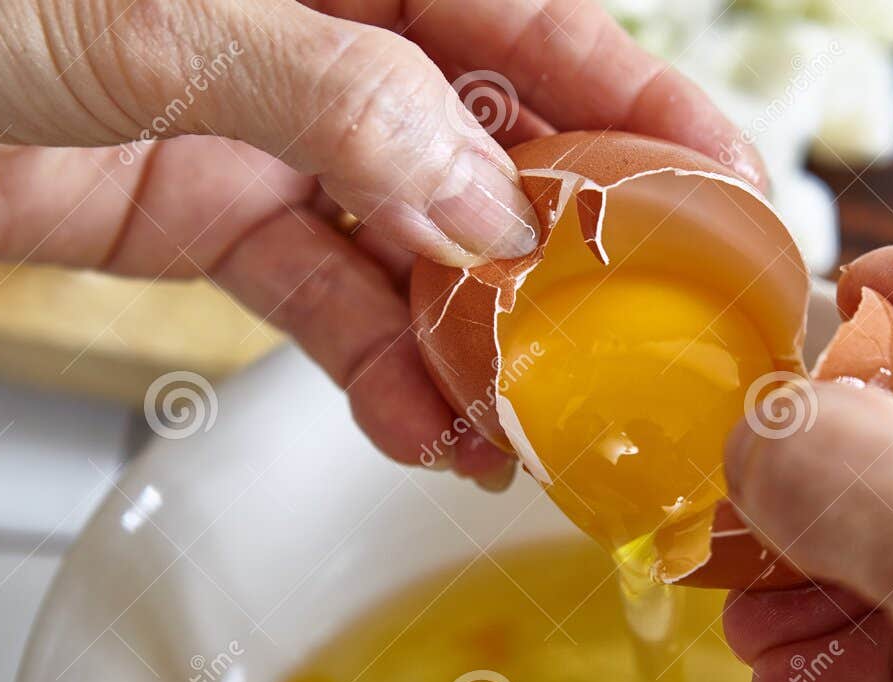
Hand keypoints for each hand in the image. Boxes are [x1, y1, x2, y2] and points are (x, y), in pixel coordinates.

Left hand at [0, 0, 759, 485]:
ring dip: (479, 343)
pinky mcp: (210, 212)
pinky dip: (377, 369)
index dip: (645, 112)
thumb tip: (484, 207)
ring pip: (417, 247)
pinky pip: (322, 300)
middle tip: (645, 355)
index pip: (539, 25)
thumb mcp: (162, 10)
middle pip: (496, 149)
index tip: (730, 196)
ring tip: (537, 429)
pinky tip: (429, 425)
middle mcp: (327, 35)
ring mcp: (272, 129)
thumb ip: (338, 102)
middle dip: (575, 258)